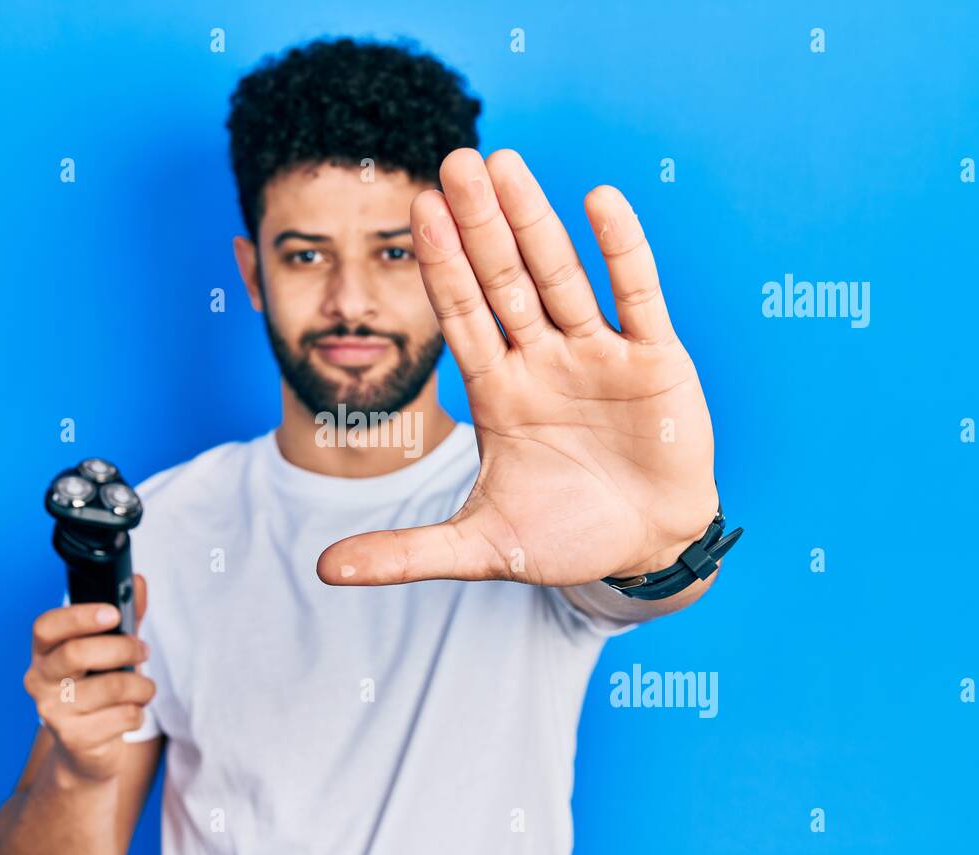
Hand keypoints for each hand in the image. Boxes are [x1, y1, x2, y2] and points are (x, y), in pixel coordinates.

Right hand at [23, 574, 155, 780]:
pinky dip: (138, 712)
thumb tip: (140, 581)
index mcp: (44, 653)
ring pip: (111, 687)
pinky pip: (123, 717)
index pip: (46, 627)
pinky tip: (131, 713)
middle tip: (143, 650)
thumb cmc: (98, 690)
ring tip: (144, 688)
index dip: (79, 616)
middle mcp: (40, 681)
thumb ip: (126, 616)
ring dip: (141, 685)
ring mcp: (53, 712)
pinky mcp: (74, 739)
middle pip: (78, 653)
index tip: (113, 612)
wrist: (86, 751)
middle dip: (123, 648)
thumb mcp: (110, 651)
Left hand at [318, 148, 718, 586]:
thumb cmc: (564, 539)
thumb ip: (405, 552)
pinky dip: (622, 251)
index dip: (440, 267)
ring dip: (535, 222)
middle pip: (503, 281)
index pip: (462, 317)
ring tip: (506, 165)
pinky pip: (637, 296)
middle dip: (478, 226)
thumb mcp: (479, 547)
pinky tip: (600, 201)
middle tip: (453, 162)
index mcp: (499, 391)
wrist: (647, 549)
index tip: (414, 211)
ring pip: (561, 277)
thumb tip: (323, 570)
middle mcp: (543, 360)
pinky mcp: (655, 360)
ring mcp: (597, 354)